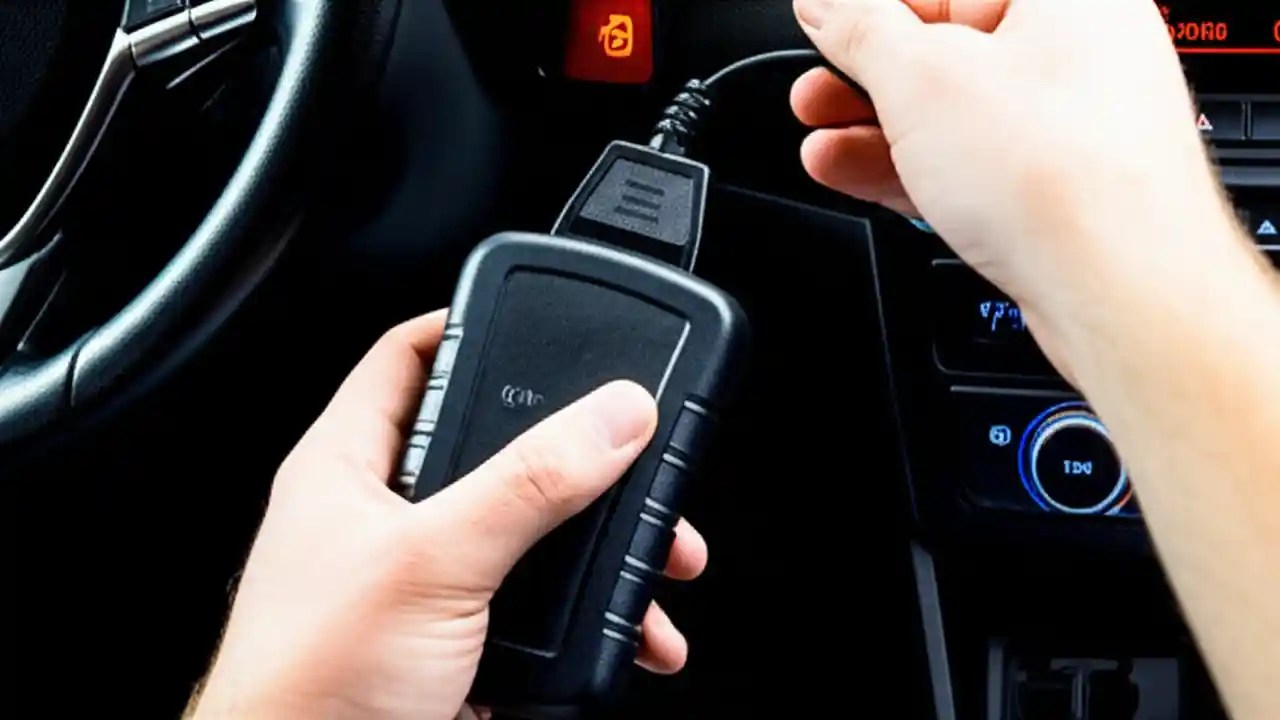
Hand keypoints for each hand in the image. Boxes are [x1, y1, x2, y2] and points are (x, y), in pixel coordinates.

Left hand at [188, 311, 706, 719]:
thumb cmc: (305, 690)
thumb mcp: (431, 564)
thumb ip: (525, 486)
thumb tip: (608, 416)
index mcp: (351, 468)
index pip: (409, 357)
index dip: (471, 324)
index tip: (542, 317)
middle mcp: (388, 517)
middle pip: (497, 449)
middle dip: (577, 456)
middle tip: (635, 451)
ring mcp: (427, 584)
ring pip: (535, 536)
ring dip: (602, 548)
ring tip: (658, 552)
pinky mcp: (462, 644)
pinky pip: (545, 611)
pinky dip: (597, 622)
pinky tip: (630, 631)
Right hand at [790, 0, 1242, 366]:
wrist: (1116, 292)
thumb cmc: (1058, 178)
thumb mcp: (920, 78)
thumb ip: (861, 29)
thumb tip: (825, 4)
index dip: (872, 9)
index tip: (822, 26)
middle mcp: (1079, 50)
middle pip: (947, 45)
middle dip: (865, 73)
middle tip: (816, 89)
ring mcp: (1069, 126)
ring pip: (952, 112)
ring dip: (874, 126)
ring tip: (819, 138)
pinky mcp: (1054, 192)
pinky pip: (967, 164)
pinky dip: (907, 166)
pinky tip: (852, 170)